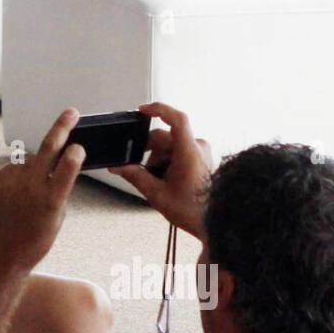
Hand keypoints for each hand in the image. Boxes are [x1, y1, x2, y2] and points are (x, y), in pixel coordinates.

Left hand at [0, 109, 83, 273]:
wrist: (2, 253)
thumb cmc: (35, 240)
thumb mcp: (57, 218)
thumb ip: (59, 190)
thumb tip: (60, 166)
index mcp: (51, 199)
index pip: (68, 166)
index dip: (76, 153)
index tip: (80, 145)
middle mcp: (30, 187)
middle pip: (48, 147)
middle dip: (61, 127)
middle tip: (71, 113)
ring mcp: (12, 182)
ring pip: (31, 160)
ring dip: (38, 164)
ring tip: (35, 188)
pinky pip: (15, 169)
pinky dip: (22, 175)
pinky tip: (20, 193)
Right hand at [110, 102, 211, 239]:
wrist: (215, 222)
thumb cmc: (194, 210)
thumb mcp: (157, 194)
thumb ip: (135, 176)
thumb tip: (118, 167)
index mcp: (189, 152)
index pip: (176, 119)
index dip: (158, 109)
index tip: (141, 110)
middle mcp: (197, 147)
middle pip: (164, 136)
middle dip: (150, 153)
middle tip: (145, 173)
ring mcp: (200, 151)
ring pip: (169, 145)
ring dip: (159, 160)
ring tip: (159, 182)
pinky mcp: (201, 157)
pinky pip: (178, 150)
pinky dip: (168, 162)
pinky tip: (167, 180)